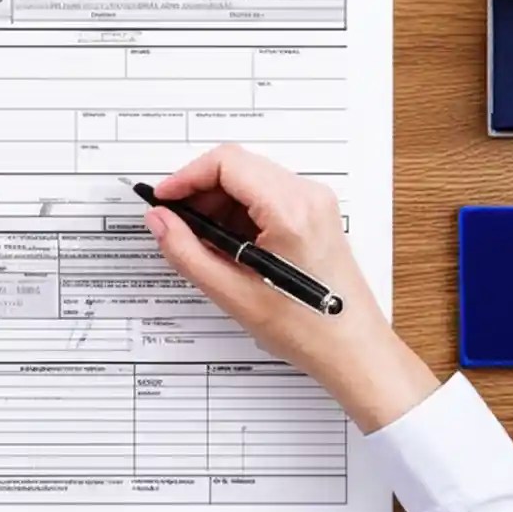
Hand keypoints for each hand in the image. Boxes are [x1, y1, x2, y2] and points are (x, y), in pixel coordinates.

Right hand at [144, 145, 438, 431]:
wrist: (351, 348)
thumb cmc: (309, 328)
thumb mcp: (233, 293)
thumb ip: (187, 252)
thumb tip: (160, 221)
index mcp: (290, 211)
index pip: (226, 163)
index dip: (186, 176)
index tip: (164, 198)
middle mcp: (308, 197)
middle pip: (238, 166)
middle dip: (200, 190)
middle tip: (175, 221)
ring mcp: (315, 203)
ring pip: (250, 178)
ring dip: (218, 202)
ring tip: (202, 241)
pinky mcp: (315, 213)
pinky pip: (266, 195)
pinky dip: (239, 212)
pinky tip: (228, 245)